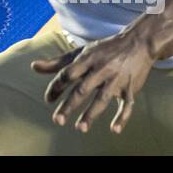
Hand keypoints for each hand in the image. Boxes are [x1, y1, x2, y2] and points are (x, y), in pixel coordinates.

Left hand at [33, 28, 155, 134]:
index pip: (68, 74)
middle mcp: (101, 69)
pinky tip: (114, 129)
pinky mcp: (130, 88)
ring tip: (80, 128)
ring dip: (91, 114)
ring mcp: (116, 79)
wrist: (138, 42)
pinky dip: (122, 117)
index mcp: (87, 59)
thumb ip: (58, 62)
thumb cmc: (104, 49)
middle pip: (82, 89)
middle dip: (69, 105)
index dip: (56, 87)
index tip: (48, 100)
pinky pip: (127, 104)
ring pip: (102, 98)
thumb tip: (34, 67)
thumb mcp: (81, 52)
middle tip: (57, 120)